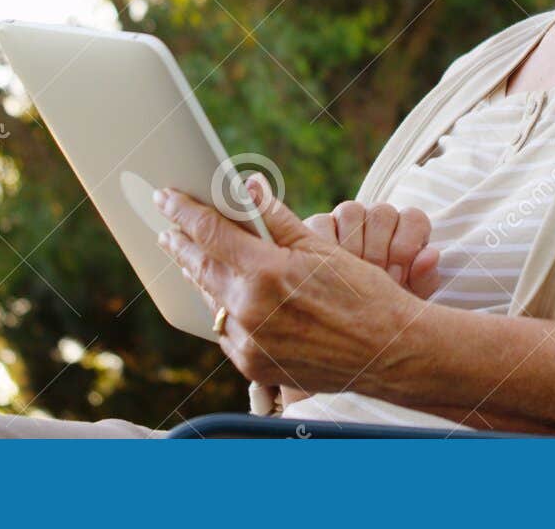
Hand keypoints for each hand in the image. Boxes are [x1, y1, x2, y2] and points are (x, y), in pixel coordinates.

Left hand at [153, 175, 428, 396]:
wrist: (388, 352)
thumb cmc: (363, 295)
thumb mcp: (321, 248)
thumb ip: (278, 219)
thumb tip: (249, 188)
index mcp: (265, 273)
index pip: (210, 233)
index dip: (184, 212)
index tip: (167, 198)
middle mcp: (250, 310)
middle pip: (200, 268)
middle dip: (181, 245)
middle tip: (167, 228)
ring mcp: (249, 343)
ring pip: (211, 302)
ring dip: (199, 278)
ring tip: (190, 259)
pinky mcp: (254, 366)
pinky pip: (227, 333)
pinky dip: (224, 311)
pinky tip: (224, 299)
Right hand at [304, 202, 442, 298]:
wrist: (349, 320)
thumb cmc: (386, 308)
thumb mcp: (408, 301)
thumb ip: (423, 278)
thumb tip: (431, 255)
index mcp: (406, 229)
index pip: (413, 218)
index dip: (406, 246)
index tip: (398, 276)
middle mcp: (378, 218)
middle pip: (382, 213)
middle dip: (379, 250)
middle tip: (371, 281)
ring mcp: (347, 218)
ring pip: (352, 211)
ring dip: (352, 246)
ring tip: (350, 278)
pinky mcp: (319, 225)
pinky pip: (322, 221)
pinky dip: (325, 244)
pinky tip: (328, 272)